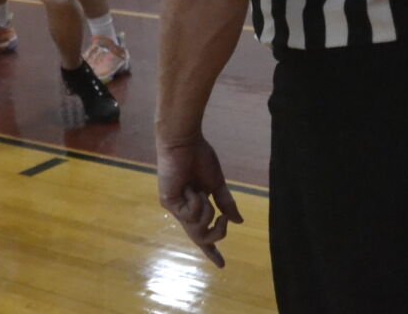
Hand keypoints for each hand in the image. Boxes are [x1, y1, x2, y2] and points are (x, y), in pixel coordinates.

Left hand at [157, 135, 242, 266]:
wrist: (185, 142)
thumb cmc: (199, 158)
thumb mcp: (217, 185)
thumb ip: (225, 203)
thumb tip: (239, 221)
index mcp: (195, 206)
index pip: (203, 232)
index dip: (212, 250)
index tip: (221, 265)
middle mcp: (183, 210)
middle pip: (201, 238)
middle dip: (217, 233)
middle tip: (222, 218)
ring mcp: (175, 207)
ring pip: (197, 229)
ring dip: (205, 211)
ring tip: (198, 190)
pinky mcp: (168, 202)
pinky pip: (190, 215)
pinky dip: (196, 202)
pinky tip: (189, 187)